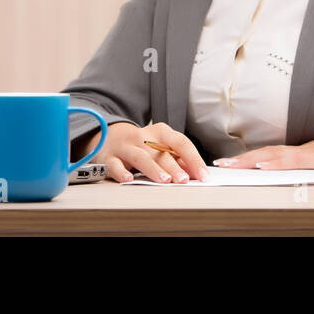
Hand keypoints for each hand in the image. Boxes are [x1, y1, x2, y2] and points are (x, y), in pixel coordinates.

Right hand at [93, 121, 209, 182]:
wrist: (109, 136)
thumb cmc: (141, 145)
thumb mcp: (160, 147)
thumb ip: (177, 159)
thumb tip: (197, 175)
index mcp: (160, 132)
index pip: (180, 143)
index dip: (193, 159)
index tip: (204, 175)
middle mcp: (143, 137)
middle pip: (161, 152)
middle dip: (174, 167)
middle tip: (184, 180)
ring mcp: (126, 146)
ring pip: (140, 157)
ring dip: (153, 169)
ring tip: (164, 181)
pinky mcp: (110, 157)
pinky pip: (115, 164)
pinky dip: (122, 172)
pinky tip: (129, 180)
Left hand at [214, 116, 313, 169]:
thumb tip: (303, 184)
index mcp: (304, 155)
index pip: (272, 157)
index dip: (251, 160)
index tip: (232, 164)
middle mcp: (303, 151)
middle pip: (267, 153)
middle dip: (242, 160)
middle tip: (220, 165)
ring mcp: (310, 152)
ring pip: (275, 155)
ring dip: (251, 160)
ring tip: (231, 165)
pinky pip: (294, 160)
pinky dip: (277, 163)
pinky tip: (264, 166)